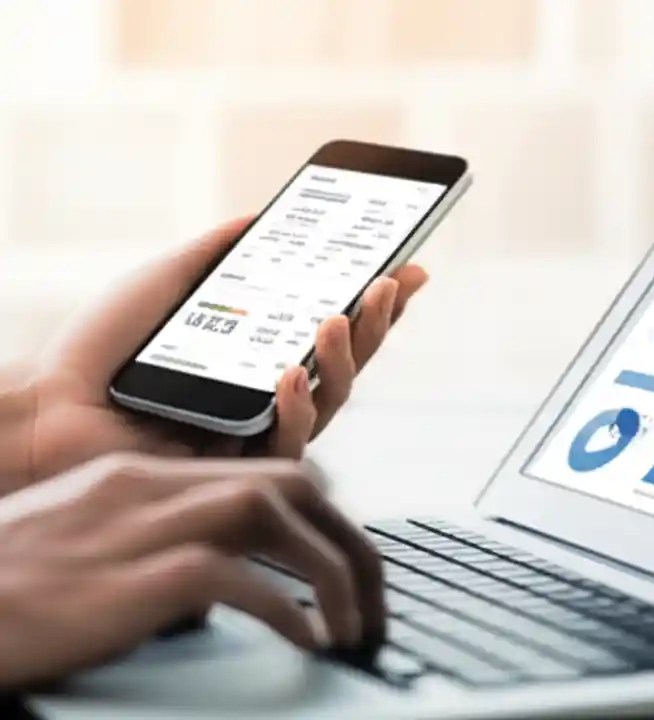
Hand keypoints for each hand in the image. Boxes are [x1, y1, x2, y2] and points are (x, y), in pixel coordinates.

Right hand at [0, 453, 384, 688]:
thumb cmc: (7, 591)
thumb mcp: (90, 549)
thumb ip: (157, 545)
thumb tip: (223, 582)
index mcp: (143, 476)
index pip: (265, 472)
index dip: (323, 515)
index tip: (347, 559)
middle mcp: (150, 486)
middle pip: (291, 485)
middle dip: (348, 542)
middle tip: (373, 597)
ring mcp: (140, 525)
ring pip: (277, 516)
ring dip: (334, 572)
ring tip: (355, 625)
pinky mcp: (133, 577)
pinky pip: (239, 580)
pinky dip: (287, 609)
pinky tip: (307, 641)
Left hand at [20, 216, 428, 485]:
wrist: (45, 405)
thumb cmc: (98, 350)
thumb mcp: (167, 282)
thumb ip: (216, 253)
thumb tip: (260, 215)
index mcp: (257, 352)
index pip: (333, 328)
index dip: (375, 304)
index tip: (408, 270)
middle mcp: (266, 395)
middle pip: (347, 364)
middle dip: (377, 324)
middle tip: (389, 284)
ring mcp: (256, 434)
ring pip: (330, 404)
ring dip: (346, 358)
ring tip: (338, 316)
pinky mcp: (238, 469)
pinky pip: (287, 445)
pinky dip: (296, 409)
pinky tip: (288, 374)